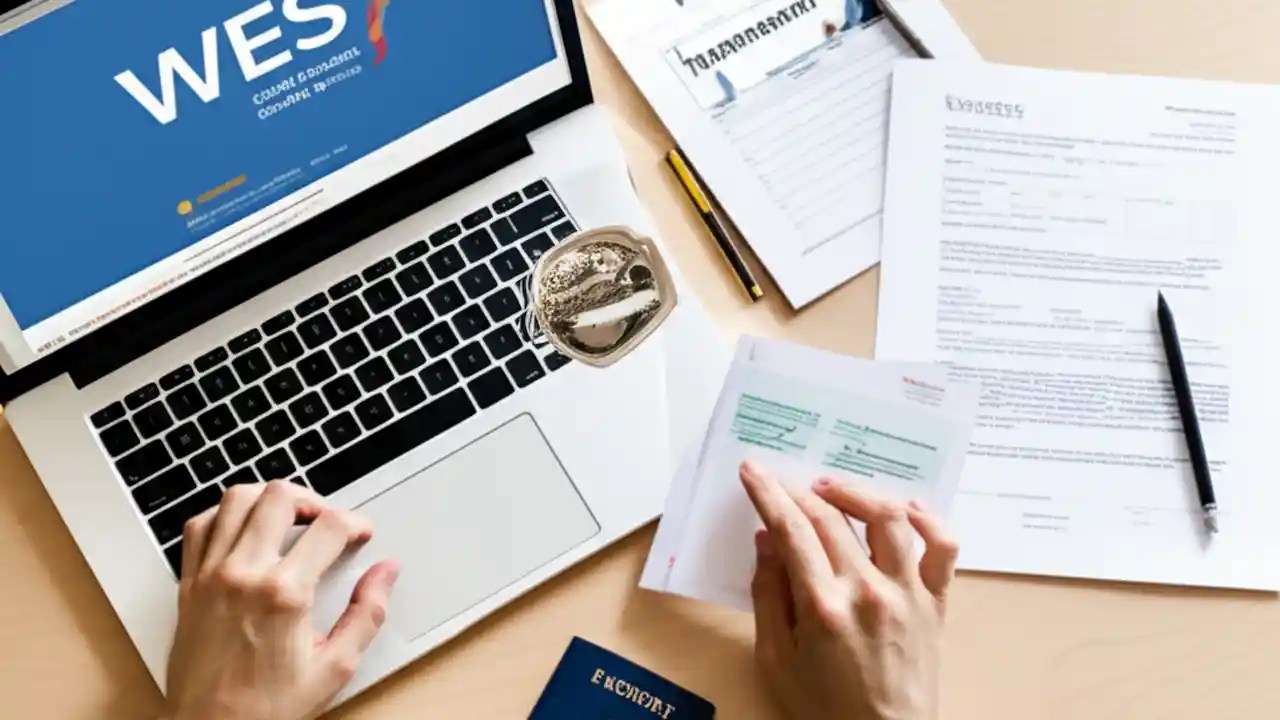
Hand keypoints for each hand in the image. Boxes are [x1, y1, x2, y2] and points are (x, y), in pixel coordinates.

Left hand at [165, 481, 400, 719]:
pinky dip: (224, 516)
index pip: (329, 528)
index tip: (360, 533)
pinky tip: (243, 530)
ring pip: (236, 499)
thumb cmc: (267, 708)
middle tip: (326, 521)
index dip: (355, 523)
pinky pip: (199, 526)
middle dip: (314, 500)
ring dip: (268, 499)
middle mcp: (243, 574)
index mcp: (284, 594)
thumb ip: (367, 613)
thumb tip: (385, 574)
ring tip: (288, 517)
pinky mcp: (189, 584)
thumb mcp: (335, 667)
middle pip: (280, 497)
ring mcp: (211, 575)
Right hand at [740, 462, 958, 719]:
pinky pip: (942, 546)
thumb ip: (768, 595)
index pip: (791, 529)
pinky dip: (927, 518)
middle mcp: (867, 590)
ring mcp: (907, 592)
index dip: (767, 493)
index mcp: (822, 606)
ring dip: (855, 492)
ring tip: (830, 489)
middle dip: (797, 489)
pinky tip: (902, 508)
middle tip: (780, 479)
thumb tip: (767, 540)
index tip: (753, 471)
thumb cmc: (824, 707)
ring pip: (887, 517)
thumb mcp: (776, 659)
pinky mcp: (935, 600)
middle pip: (830, 517)